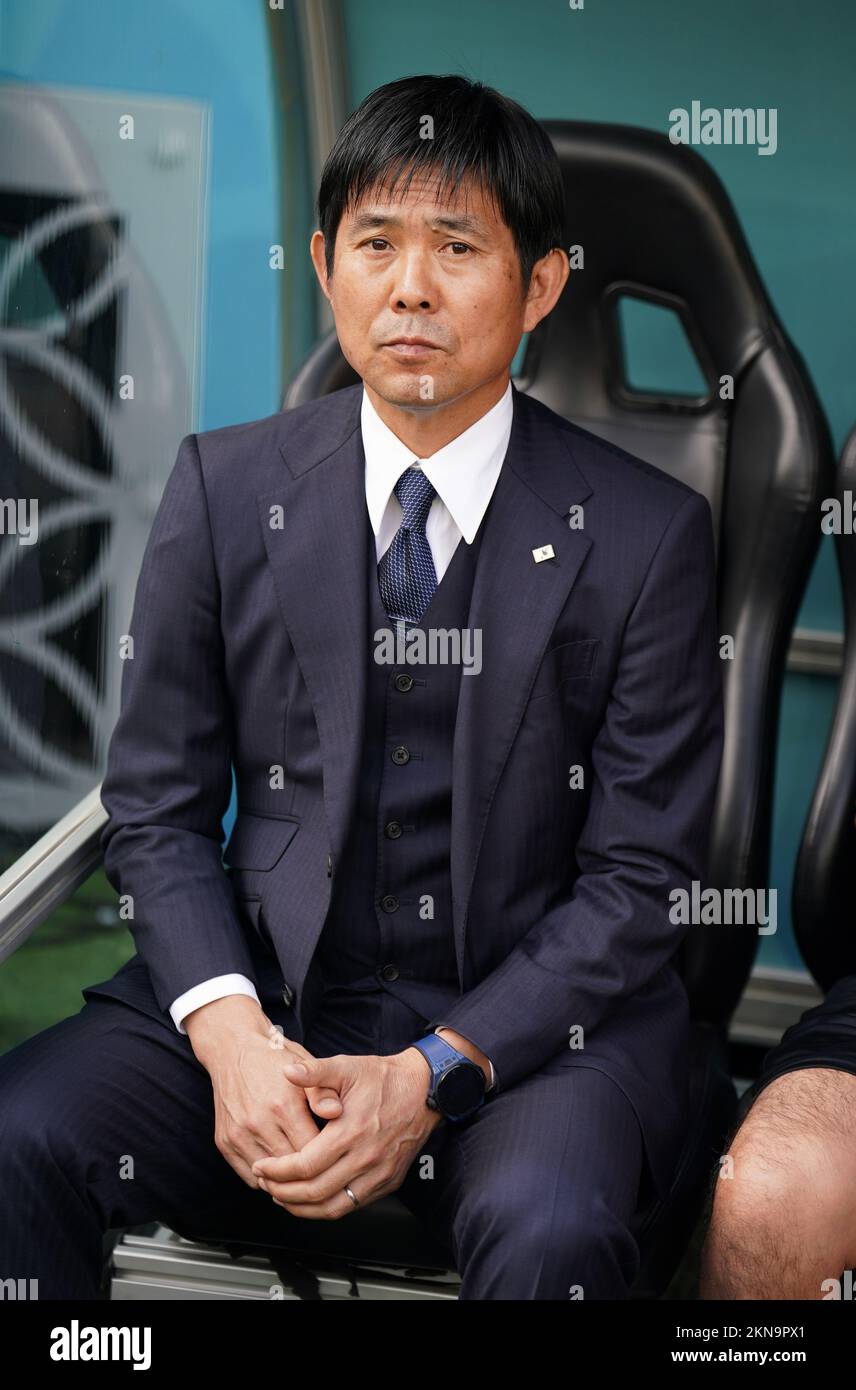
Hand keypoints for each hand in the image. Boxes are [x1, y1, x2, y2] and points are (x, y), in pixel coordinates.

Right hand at [184, 994, 343, 1189]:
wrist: (233, 1050)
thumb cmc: (276, 1059)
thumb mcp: (305, 1066)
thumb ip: (322, 1092)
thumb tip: (337, 1112)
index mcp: (283, 1105)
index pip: (312, 1151)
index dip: (327, 1156)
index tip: (336, 1155)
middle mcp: (258, 1122)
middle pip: (291, 1168)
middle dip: (308, 1171)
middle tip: (323, 1170)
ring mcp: (238, 1134)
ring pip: (269, 1177)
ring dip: (285, 1179)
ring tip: (301, 1174)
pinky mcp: (224, 1142)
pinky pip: (248, 1176)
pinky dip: (264, 1178)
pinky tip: (278, 1169)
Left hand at [251, 1048, 443, 1218]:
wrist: (424, 1089)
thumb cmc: (385, 1078)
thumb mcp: (347, 1066)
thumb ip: (315, 1071)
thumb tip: (287, 1072)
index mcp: (351, 1132)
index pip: (305, 1165)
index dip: (278, 1170)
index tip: (262, 1166)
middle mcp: (366, 1158)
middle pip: (315, 1191)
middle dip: (283, 1192)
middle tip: (266, 1183)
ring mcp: (379, 1174)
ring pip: (334, 1207)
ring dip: (303, 1208)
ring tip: (283, 1197)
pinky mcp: (389, 1182)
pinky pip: (353, 1205)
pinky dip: (327, 1208)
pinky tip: (313, 1200)